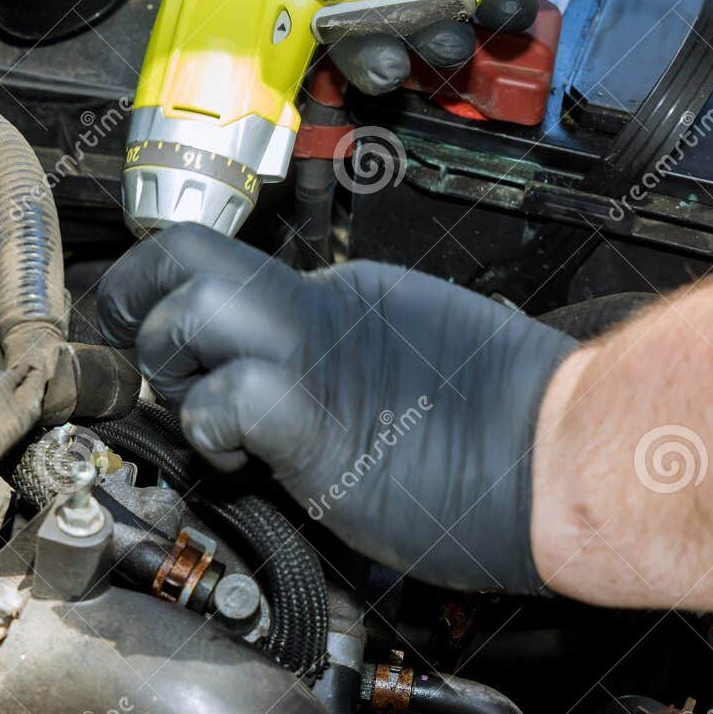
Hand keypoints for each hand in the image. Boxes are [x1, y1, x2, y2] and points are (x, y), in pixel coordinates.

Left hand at [97, 224, 576, 592]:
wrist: (572, 458)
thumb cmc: (504, 442)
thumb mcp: (397, 378)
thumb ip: (330, 369)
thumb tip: (262, 398)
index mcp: (335, 301)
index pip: (217, 266)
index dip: (164, 289)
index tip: (145, 329)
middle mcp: (318, 311)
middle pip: (188, 256)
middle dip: (140, 301)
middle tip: (150, 362)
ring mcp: (317, 359)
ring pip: (193, 307)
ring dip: (169, 359)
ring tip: (196, 411)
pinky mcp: (320, 421)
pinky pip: (230, 393)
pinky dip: (209, 423)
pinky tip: (234, 455)